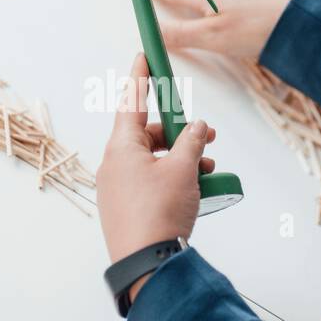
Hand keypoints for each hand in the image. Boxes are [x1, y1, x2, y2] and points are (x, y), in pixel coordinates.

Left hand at [97, 54, 216, 298]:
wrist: (147, 265)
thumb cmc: (160, 213)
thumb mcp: (184, 169)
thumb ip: (191, 141)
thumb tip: (195, 127)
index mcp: (121, 147)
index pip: (131, 101)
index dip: (140, 77)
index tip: (143, 55)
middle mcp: (114, 165)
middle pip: (146, 133)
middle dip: (177, 132)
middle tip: (205, 135)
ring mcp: (117, 189)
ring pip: (152, 160)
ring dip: (180, 159)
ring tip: (207, 168)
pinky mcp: (125, 209)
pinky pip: (149, 182)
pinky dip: (172, 178)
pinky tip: (195, 188)